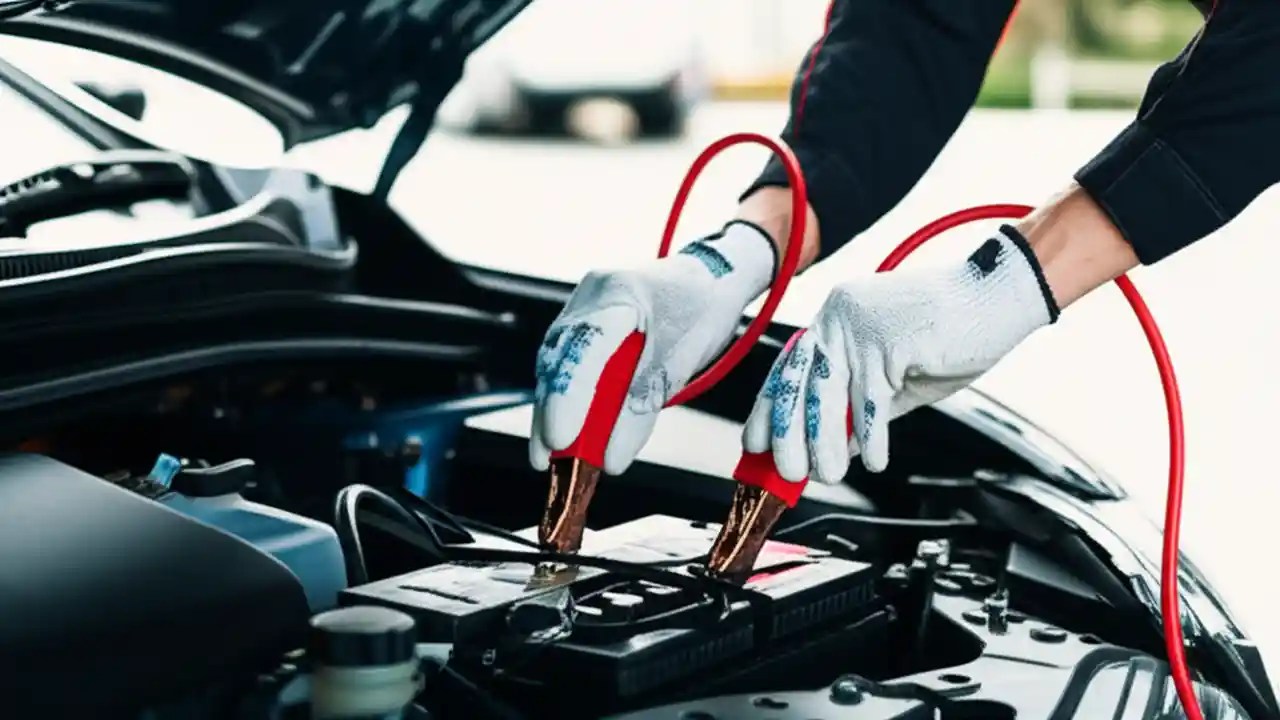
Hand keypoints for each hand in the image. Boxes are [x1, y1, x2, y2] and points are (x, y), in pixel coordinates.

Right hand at [531, 221, 776, 474]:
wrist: (711, 275)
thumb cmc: (701, 309)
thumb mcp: (682, 359)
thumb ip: (644, 403)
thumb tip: (612, 457)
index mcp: (621, 292)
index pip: (585, 346)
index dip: (570, 395)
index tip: (561, 437)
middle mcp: (592, 295)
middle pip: (561, 356)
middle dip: (551, 410)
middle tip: (545, 457)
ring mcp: (583, 305)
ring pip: (557, 362)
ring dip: (552, 410)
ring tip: (547, 455)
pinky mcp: (584, 321)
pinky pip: (568, 361)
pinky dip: (568, 397)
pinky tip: (564, 429)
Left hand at [743, 225, 1059, 483]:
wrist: (999, 296)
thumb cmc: (952, 331)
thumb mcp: (894, 375)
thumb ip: (860, 404)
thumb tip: (835, 446)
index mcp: (835, 317)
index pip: (787, 367)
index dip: (768, 409)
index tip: (754, 443)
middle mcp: (838, 315)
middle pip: (797, 382)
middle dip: (787, 433)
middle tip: (788, 471)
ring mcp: (862, 326)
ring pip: (828, 395)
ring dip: (826, 444)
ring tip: (829, 474)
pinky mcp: (890, 340)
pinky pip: (871, 400)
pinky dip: (872, 436)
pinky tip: (877, 459)